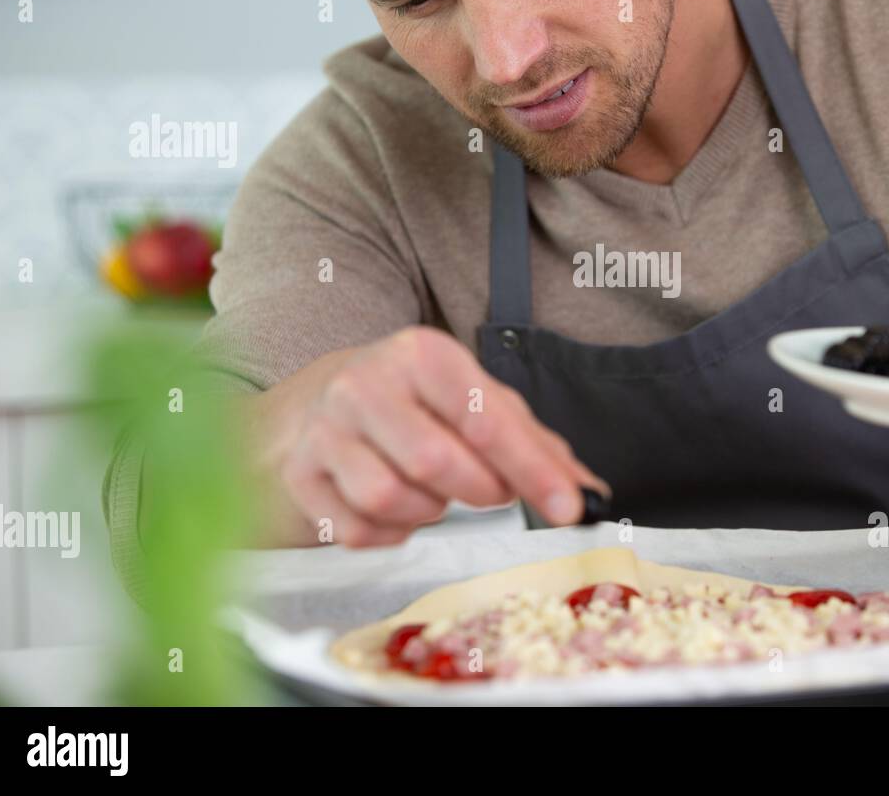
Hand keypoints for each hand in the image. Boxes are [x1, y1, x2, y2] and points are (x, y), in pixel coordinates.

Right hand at [255, 326, 608, 546]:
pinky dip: (391, 532)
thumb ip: (536, 447)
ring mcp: (324, 429)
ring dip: (429, 511)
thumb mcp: (478, 403)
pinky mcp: (299, 475)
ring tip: (433, 490)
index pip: (485, 418)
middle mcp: (365, 383)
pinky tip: (397, 507)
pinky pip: (358, 531)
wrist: (320, 404)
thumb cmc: (417, 405)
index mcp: (422, 355)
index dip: (532, 469)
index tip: (568, 509)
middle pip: (436, 462)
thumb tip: (590, 494)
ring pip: (391, 499)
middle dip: (479, 490)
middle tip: (491, 491)